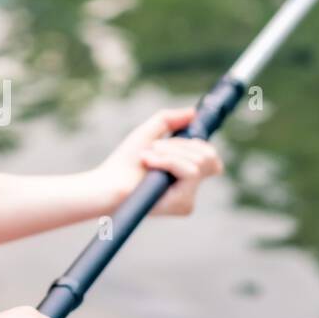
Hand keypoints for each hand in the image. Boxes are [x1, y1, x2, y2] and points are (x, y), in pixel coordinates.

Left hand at [92, 106, 223, 216]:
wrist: (106, 185)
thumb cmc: (124, 163)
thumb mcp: (148, 134)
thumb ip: (170, 120)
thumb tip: (194, 112)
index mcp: (184, 178)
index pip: (212, 159)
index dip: (198, 145)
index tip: (170, 141)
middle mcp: (189, 191)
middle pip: (208, 156)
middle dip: (178, 145)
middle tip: (152, 149)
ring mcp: (187, 200)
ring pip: (198, 162)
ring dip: (170, 152)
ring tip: (146, 157)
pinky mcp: (182, 204)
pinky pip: (189, 171)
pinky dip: (168, 161)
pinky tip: (148, 162)